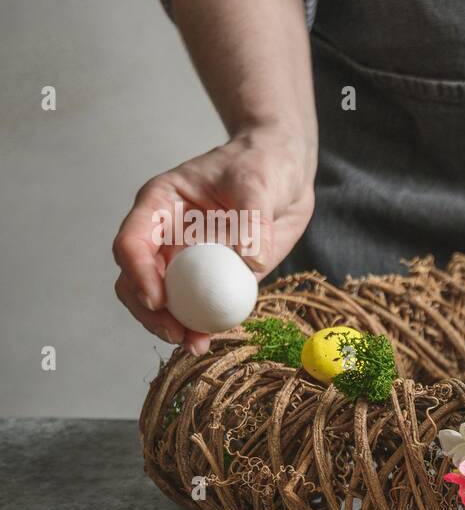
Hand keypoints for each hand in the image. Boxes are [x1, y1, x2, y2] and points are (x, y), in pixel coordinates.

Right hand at [112, 129, 314, 354]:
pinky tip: (210, 341)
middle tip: (176, 333)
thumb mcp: (259, 183)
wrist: (286, 172)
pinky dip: (201, 325)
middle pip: (136, 279)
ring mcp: (187, 259)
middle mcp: (166, 235)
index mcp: (161, 205)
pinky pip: (199, 306)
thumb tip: (250, 263)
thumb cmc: (264, 163)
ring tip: (195, 346)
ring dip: (172, 326)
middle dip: (149, 311)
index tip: (158, 300)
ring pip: (163, 300)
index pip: (132, 241)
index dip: (138, 272)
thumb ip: (253, 220)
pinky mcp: (214, 276)